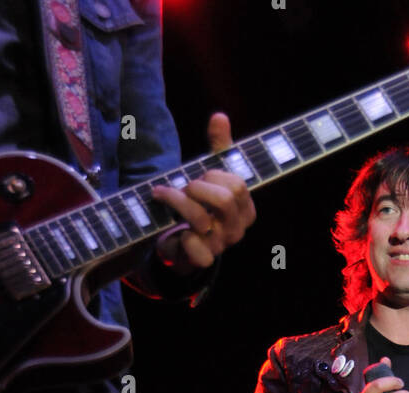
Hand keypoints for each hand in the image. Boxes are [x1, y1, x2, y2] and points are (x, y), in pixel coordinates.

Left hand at [151, 112, 255, 272]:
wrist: (185, 244)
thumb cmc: (202, 205)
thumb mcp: (212, 176)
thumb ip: (219, 148)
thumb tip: (220, 116)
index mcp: (245, 208)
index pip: (237, 185)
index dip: (213, 175)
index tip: (200, 176)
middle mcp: (238, 228)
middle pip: (224, 200)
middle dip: (196, 187)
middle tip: (183, 187)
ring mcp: (222, 245)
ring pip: (201, 219)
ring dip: (176, 202)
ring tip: (162, 196)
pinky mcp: (205, 260)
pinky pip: (198, 249)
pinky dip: (183, 239)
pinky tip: (177, 232)